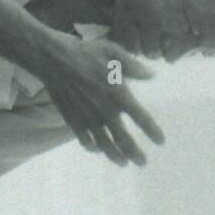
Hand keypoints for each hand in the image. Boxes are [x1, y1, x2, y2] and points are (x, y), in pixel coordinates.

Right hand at [38, 33, 164, 165]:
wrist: (54, 59)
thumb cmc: (86, 52)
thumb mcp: (114, 51)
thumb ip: (133, 66)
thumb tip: (151, 75)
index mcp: (119, 93)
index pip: (141, 117)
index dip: (152, 131)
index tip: (160, 141)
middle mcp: (105, 111)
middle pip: (124, 139)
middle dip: (135, 153)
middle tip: (143, 162)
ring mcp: (88, 118)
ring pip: (105, 145)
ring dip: (115, 156)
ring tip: (123, 163)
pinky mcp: (74, 121)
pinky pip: (85, 141)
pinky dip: (93, 147)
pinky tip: (98, 149)